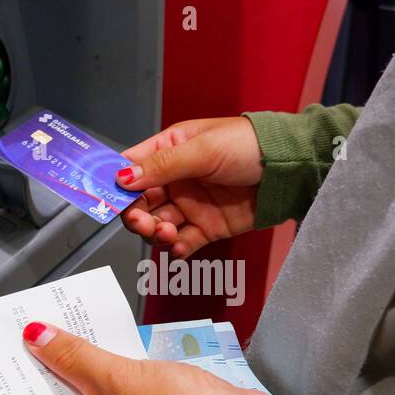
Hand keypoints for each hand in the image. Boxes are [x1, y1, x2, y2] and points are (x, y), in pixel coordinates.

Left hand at [22, 321, 297, 394]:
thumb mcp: (118, 382)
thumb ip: (73, 357)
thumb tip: (36, 338)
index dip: (14, 392)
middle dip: (43, 371)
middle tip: (20, 334)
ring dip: (77, 365)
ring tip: (53, 327)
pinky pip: (119, 392)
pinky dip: (107, 368)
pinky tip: (98, 338)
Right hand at [118, 117, 264, 258]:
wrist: (288, 170)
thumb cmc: (248, 146)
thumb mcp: (202, 150)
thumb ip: (162, 166)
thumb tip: (123, 177)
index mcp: (170, 150)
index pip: (132, 168)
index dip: (116, 184)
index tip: (107, 199)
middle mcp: (176, 179)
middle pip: (141, 203)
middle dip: (136, 215)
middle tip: (141, 221)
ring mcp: (191, 205)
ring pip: (158, 224)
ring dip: (155, 232)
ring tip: (166, 233)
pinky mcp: (207, 227)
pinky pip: (183, 241)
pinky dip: (176, 247)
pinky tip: (177, 246)